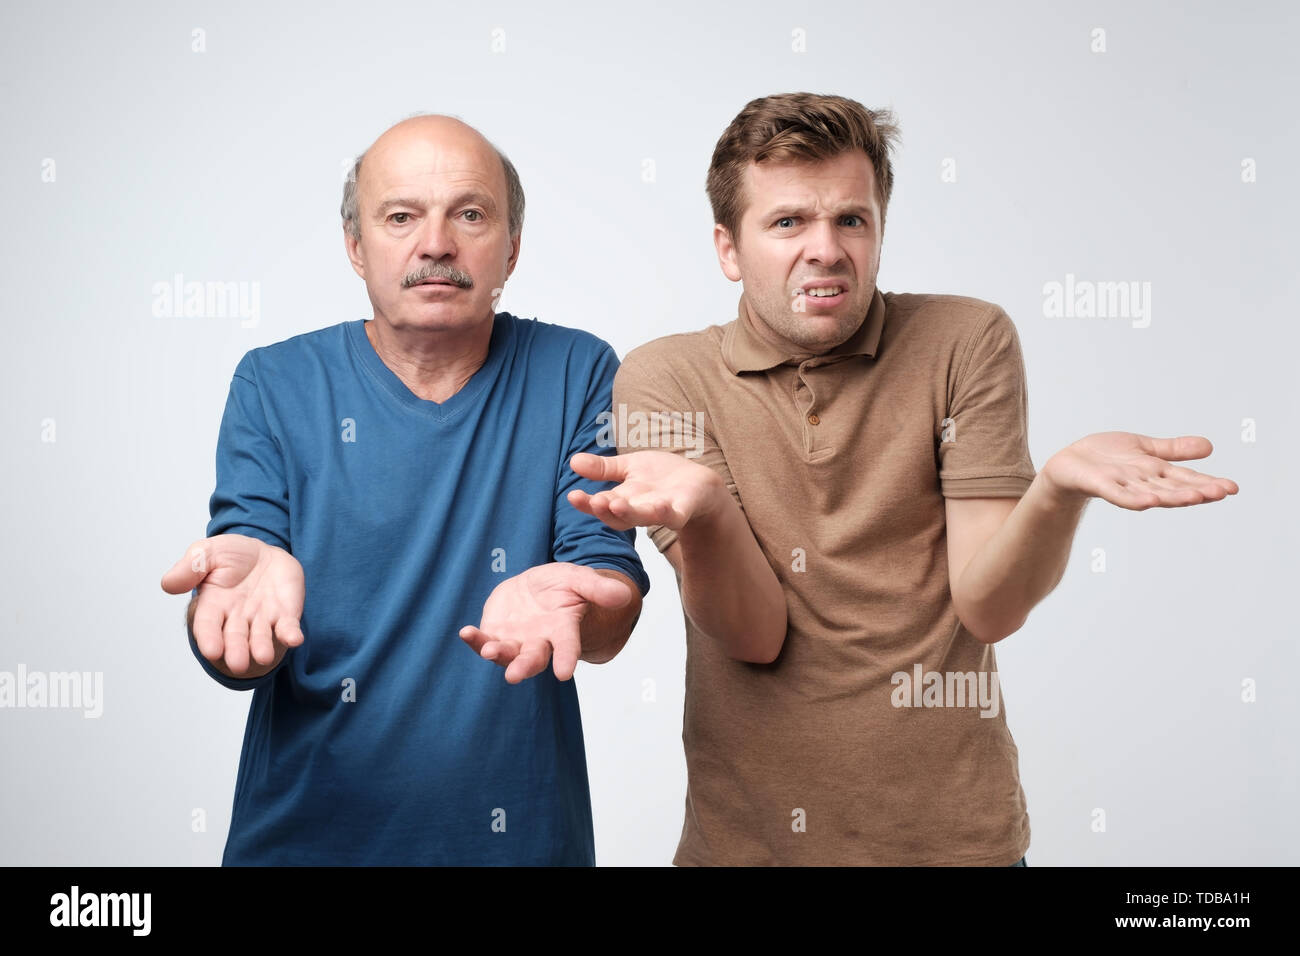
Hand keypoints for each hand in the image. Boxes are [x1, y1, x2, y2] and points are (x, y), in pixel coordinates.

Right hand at [161, 533, 304, 676]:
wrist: (264, 553)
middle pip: (235, 637)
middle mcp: (236, 617)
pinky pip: (288, 627)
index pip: (208, 625)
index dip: (209, 638)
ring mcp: (262, 617)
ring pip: (260, 637)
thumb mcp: (206, 552)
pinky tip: (295, 639)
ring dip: (262, 647)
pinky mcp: (286, 614)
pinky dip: (290, 634)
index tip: (212, 651)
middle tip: (239, 664)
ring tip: (264, 657)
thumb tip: (168, 584)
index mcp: (213, 604)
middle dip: (237, 651)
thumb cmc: (230, 556)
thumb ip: (190, 567)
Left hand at [459, 563, 631, 682]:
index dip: (566, 658)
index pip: (567, 646)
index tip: (564, 673)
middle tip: (514, 675)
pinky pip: (484, 641)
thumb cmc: (564, 587)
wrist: (538, 589)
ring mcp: (516, 640)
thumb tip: (623, 595)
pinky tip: (466, 633)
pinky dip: (475, 640)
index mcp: (563, 630)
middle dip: (524, 666)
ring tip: (490, 651)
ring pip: (507, 654)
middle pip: (533, 658)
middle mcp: (540, 642)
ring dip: (498, 655)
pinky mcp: (495, 634)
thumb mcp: (580, 579)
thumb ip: (598, 588)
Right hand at [566, 450, 724, 531]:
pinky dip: (666, 513)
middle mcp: (638, 509)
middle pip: (618, 515)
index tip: (573, 496)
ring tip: (616, 504)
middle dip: (605, 510)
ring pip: (642, 517)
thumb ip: (603, 468)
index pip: (600, 504)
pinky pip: (673, 516)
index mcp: (623, 499)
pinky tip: (660, 506)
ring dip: (629, 513)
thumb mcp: (628, 468)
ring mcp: (660, 511)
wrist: (698, 484)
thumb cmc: (661, 478)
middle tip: (593, 502)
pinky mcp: (682, 511)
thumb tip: (572, 461)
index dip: (586, 503)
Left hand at [1041, 432, 1238, 510]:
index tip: (1232, 488)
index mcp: (1156, 472)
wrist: (1069, 464)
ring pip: (1151, 493)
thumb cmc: (1107, 458)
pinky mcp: (1100, 485)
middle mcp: (1143, 482)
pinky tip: (1149, 501)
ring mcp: (1123, 484)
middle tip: (1221, 493)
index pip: (1186, 479)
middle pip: (1174, 488)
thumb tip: (1209, 447)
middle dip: (1197, 491)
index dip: (1208, 483)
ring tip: (1194, 498)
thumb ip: (1174, 451)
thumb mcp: (1145, 449)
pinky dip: (1133, 498)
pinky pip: (1118, 494)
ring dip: (1171, 497)